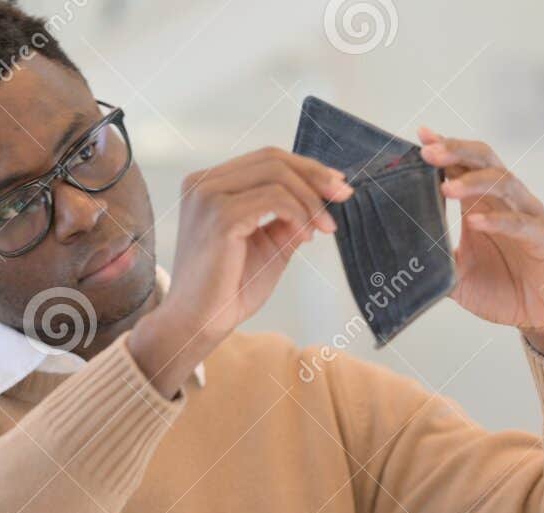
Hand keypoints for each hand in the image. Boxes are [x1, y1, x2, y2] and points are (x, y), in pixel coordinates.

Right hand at [130, 148, 352, 396]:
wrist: (201, 322)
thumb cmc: (230, 288)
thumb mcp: (270, 243)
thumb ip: (290, 217)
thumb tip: (323, 198)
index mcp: (210, 184)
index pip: (266, 159)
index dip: (307, 168)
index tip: (337, 185)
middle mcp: (204, 183)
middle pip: (273, 159)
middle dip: (315, 177)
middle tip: (343, 198)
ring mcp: (208, 196)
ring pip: (276, 176)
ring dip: (310, 200)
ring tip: (324, 229)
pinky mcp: (220, 216)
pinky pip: (274, 199)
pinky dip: (298, 214)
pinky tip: (305, 237)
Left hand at [419, 127, 543, 361]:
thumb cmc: (506, 291)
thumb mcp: (458, 278)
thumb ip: (433, 263)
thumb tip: (396, 264)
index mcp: (483, 204)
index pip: (463, 165)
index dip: (445, 148)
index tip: (421, 136)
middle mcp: (506, 203)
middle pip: (484, 160)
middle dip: (456, 153)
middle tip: (428, 152)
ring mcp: (527, 218)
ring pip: (503, 184)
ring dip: (473, 182)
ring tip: (447, 188)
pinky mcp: (543, 240)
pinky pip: (519, 224)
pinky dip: (496, 221)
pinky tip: (475, 221)